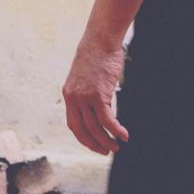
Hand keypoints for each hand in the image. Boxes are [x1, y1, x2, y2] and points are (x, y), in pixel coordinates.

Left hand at [62, 34, 129, 154]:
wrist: (99, 42)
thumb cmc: (96, 58)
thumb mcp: (86, 78)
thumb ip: (88, 92)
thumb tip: (99, 104)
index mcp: (69, 94)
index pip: (73, 124)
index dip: (83, 137)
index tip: (93, 145)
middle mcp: (73, 98)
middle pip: (82, 129)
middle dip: (94, 143)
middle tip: (105, 152)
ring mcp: (84, 97)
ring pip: (95, 127)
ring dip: (106, 140)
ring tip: (116, 147)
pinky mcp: (98, 95)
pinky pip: (107, 119)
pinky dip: (115, 130)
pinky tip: (124, 136)